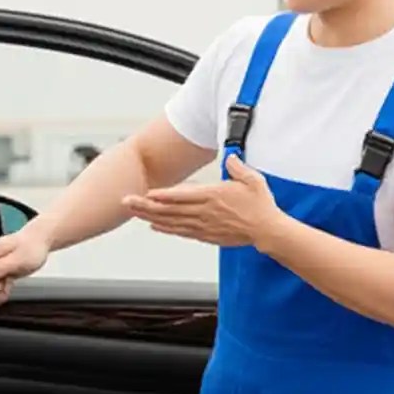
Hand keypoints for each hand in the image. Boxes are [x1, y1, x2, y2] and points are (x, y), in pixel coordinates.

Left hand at [124, 154, 280, 246]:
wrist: (267, 230)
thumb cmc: (260, 205)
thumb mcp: (253, 179)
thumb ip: (238, 167)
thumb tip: (230, 158)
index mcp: (214, 196)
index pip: (182, 196)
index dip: (163, 195)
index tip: (146, 194)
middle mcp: (205, 212)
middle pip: (170, 210)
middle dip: (146, 206)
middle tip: (127, 202)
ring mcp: (204, 225)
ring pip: (171, 222)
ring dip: (150, 217)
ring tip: (133, 212)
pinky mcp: (207, 235)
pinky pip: (181, 232)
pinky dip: (165, 229)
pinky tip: (153, 226)